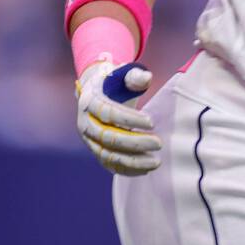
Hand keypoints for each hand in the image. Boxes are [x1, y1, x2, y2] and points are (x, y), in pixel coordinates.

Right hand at [74, 61, 160, 175]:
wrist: (97, 93)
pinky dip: (127, 169)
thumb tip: (146, 78)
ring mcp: (89, 139)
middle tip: (158, 143)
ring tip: (156, 162)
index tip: (152, 122)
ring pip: (108, 155)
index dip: (129, 118)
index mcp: (90, 101)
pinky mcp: (96, 150)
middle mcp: (85, 122)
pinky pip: (109, 164)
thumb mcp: (123, 75)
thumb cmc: (115, 83)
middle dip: (135, 142)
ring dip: (132, 161)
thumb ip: (135, 75)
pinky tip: (146, 169)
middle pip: (108, 137)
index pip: (108, 112)